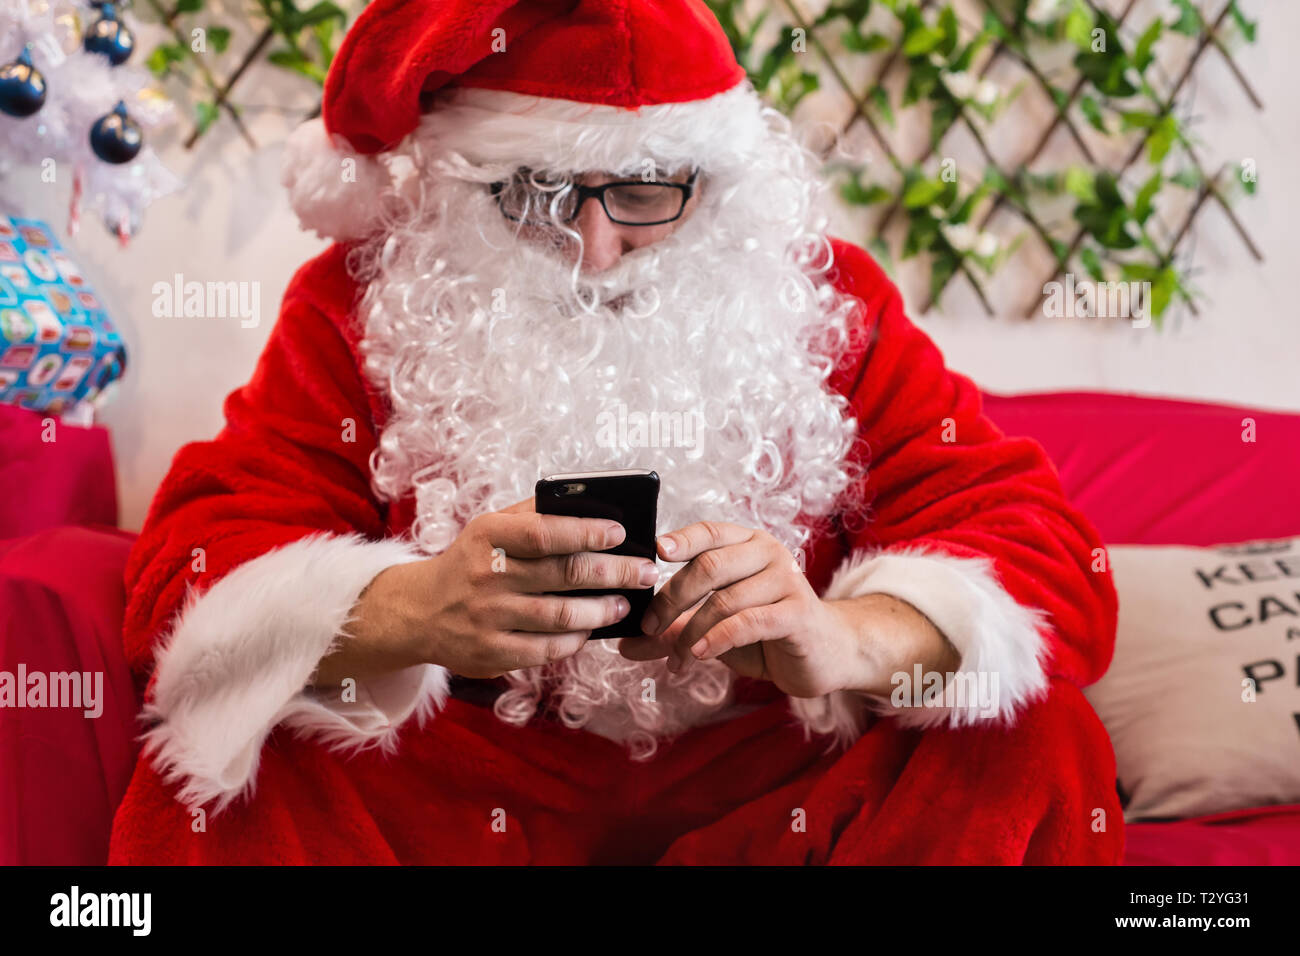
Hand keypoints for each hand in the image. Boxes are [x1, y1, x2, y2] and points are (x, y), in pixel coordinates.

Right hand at [320, 498, 657, 683]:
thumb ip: (533, 514)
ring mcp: (488, 618)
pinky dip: (576, 641)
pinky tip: (592, 631)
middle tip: (646, 572)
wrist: (419, 611)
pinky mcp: (490, 653)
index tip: (620, 533)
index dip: (586, 532)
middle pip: (563, 574)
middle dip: (614, 572)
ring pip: (561, 616)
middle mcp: (487, 576)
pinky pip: (546, 650)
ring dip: (602, 610)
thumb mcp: (490, 528)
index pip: (545, 532)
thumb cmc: (471, 562)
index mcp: (488, 536)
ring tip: (625, 603)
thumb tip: (589, 502)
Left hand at [618, 521, 868, 697]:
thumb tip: (625, 645)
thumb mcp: (714, 628)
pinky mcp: (798, 612)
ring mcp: (787, 580)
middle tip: (649, 626)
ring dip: (690, 633)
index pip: (709, 532)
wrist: (824, 655)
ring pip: (724, 600)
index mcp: (748, 543)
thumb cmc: (765, 635)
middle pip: (709, 566)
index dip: (681, 540)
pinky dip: (717, 638)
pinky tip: (698, 654)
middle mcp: (769, 553)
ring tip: (675, 658)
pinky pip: (748, 622)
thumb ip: (673, 631)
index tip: (654, 552)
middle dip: (671, 599)